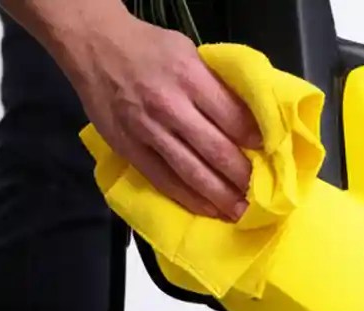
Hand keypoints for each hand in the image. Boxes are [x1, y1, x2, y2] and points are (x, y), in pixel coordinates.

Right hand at [60, 11, 262, 220]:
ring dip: (220, 197)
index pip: (234, 119)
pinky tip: (207, 210)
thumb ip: (218, 86)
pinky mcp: (128, 148)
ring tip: (241, 212)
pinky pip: (163, 181)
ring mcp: (146, 130)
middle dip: (243, 178)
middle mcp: (169, 107)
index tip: (271, 155)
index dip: (257, 142)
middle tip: (263, 196)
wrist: (92, 45)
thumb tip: (250, 121)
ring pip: (191, 172)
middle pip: (216, 151)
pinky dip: (188, 199)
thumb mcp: (191, 54)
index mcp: (190, 79)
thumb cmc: (148, 47)